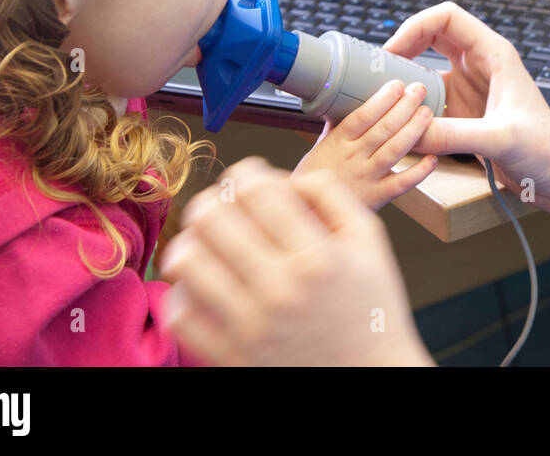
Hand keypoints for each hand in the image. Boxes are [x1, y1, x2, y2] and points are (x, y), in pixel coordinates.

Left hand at [159, 157, 433, 365]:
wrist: (369, 378)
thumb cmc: (368, 304)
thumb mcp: (369, 238)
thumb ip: (331, 193)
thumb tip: (280, 177)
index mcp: (319, 256)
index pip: (256, 189)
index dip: (246, 172)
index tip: (250, 179)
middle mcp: (281, 290)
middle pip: (211, 217)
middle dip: (214, 200)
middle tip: (225, 207)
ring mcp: (251, 327)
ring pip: (186, 260)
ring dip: (193, 241)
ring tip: (210, 243)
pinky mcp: (230, 357)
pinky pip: (180, 311)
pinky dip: (185, 290)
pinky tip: (207, 285)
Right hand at [292, 78, 438, 211]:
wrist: (307, 213)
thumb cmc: (314, 176)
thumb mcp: (320, 145)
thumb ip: (337, 124)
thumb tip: (345, 99)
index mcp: (337, 142)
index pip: (362, 116)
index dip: (382, 100)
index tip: (397, 85)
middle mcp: (353, 158)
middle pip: (383, 129)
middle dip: (404, 107)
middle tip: (419, 90)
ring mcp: (366, 178)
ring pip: (394, 150)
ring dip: (413, 130)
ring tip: (426, 113)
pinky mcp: (377, 197)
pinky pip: (402, 184)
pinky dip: (419, 172)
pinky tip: (433, 159)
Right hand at [382, 2, 549, 207]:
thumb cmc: (546, 149)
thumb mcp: (501, 139)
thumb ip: (456, 135)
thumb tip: (414, 131)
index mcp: (494, 54)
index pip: (447, 17)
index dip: (415, 26)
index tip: (393, 50)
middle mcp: (479, 66)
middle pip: (430, 37)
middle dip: (402, 48)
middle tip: (378, 70)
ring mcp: (470, 88)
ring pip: (426, 69)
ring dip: (405, 78)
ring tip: (383, 95)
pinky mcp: (463, 112)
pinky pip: (429, 99)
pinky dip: (412, 105)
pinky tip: (400, 120)